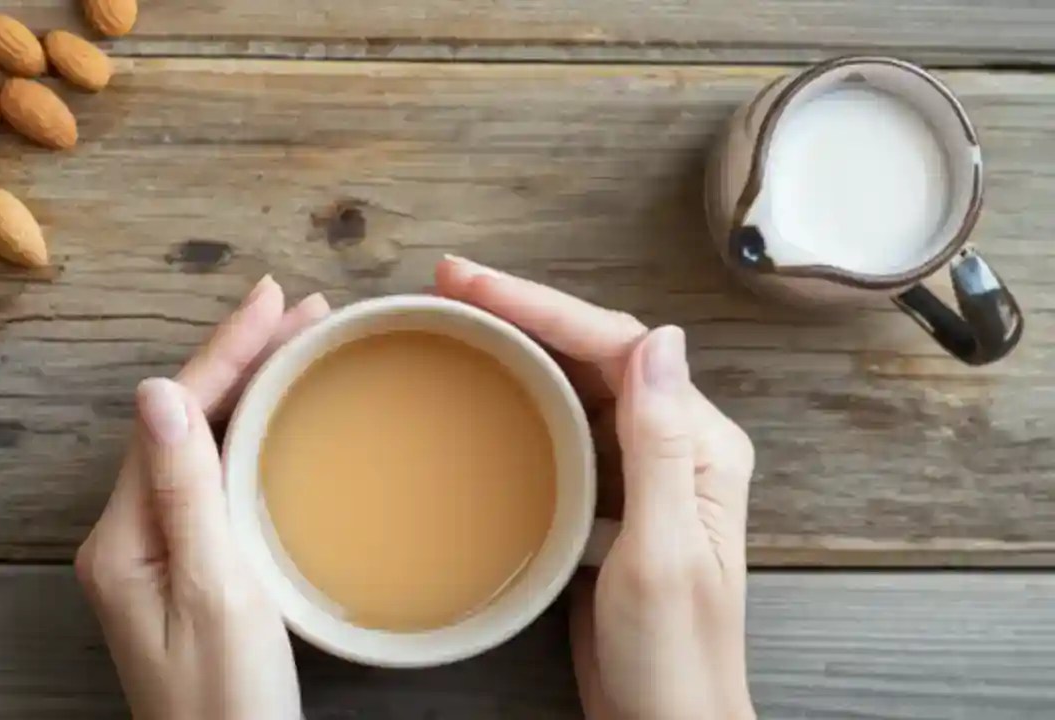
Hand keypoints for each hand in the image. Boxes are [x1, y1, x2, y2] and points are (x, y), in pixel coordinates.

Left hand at [76, 276, 329, 719]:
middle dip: (242, 361)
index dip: (224, 352)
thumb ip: (187, 491)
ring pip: (200, 447)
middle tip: (303, 311)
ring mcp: (156, 552)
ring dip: (248, 391)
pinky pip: (212, 480)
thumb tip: (157, 391)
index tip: (273, 298)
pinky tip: (278, 421)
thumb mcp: (213, 591)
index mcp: (124, 535)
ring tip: (301, 347)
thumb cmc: (225, 699)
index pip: (174, 417)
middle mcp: (130, 534)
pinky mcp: (186, 570)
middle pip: (184, 423)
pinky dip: (249, 437)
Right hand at [436, 256, 755, 719]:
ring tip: (460, 318)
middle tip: (450, 286)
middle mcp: (676, 445)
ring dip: (522, 344)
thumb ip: (660, 447)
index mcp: (701, 446)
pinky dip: (525, 398)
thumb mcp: (664, 552)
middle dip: (524, 311)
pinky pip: (567, 428)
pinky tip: (490, 389)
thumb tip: (657, 338)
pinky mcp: (609, 501)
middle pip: (596, 353)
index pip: (620, 348)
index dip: (545, 306)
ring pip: (578, 383)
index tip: (474, 284)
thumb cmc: (673, 656)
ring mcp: (642, 473)